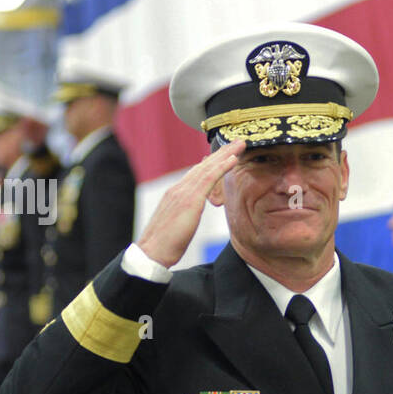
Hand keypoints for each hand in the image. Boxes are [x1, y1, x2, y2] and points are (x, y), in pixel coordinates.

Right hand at [137, 139, 244, 267]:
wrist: (152, 252)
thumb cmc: (164, 244)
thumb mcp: (177, 224)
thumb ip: (184, 213)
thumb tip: (190, 212)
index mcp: (175, 194)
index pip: (196, 173)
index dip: (211, 162)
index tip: (223, 154)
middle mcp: (179, 188)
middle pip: (203, 165)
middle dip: (221, 152)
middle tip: (237, 141)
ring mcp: (183, 192)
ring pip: (208, 167)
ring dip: (226, 154)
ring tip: (240, 144)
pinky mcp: (190, 199)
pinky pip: (209, 178)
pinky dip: (222, 166)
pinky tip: (234, 159)